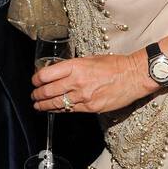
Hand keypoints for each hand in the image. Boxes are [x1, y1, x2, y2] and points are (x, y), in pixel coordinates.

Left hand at [32, 50, 148, 114]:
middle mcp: (77, 81)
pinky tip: (53, 109)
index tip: (34, 81)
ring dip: (44, 105)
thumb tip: (59, 72)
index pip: (46, 75)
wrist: (134, 76)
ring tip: (37, 106)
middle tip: (33, 96)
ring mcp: (83, 96)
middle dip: (37, 94)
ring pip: (56, 103)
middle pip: (48, 91)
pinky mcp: (90, 107)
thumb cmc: (115, 65)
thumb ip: (73, 66)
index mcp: (75, 66)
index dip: (36, 79)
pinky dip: (59, 110)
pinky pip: (70, 110)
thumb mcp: (90, 59)